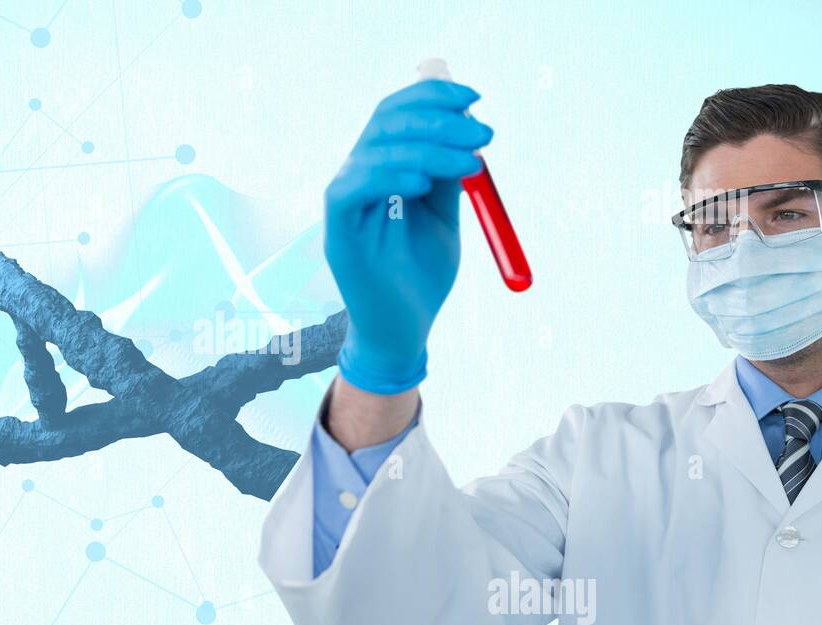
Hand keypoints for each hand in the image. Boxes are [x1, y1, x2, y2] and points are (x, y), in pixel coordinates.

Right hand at [324, 80, 491, 393]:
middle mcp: (358, 178)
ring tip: (471, 165)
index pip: (395, 112)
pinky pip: (354, 187)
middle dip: (439, 118)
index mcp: (381, 169)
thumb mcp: (445, 216)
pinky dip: (390, 175)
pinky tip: (423, 184)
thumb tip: (468, 127)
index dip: (431, 95)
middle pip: (385, 122)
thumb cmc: (421, 277)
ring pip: (374, 149)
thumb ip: (449, 175)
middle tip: (484, 134)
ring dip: (429, 146)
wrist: (405, 332)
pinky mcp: (337, 232)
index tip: (475, 98)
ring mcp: (345, 204)